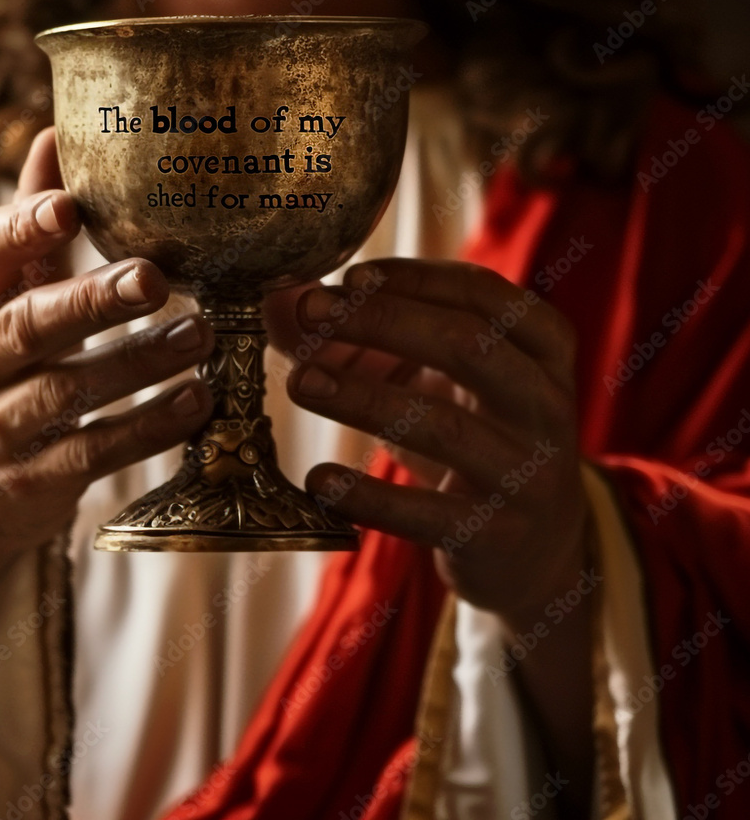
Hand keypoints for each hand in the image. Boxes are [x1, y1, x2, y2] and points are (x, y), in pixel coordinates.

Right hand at [0, 128, 214, 558]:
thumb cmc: (1, 360)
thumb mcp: (3, 292)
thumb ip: (30, 223)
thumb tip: (55, 133)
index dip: (20, 228)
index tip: (69, 208)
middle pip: (31, 326)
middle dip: (95, 301)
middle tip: (158, 279)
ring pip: (67, 391)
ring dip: (138, 363)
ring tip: (202, 336)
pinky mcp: (31, 479)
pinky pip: (94, 451)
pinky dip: (149, 428)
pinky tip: (197, 401)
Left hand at [283, 257, 586, 626]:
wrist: (536, 547)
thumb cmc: (473, 435)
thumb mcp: (438, 379)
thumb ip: (364, 338)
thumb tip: (278, 304)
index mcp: (541, 349)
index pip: (482, 294)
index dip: (413, 278)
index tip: (350, 276)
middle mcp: (545, 405)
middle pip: (467, 345)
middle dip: (383, 321)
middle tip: (312, 312)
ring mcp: (525, 473)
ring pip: (444, 426)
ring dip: (363, 398)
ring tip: (300, 382)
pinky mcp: (492, 535)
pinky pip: (424, 513)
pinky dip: (366, 496)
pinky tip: (317, 479)